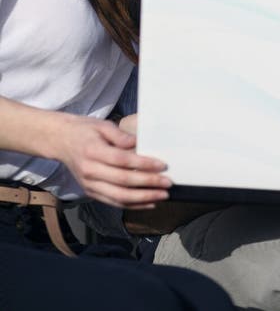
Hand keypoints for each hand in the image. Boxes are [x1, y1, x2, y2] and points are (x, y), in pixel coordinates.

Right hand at [56, 114, 170, 208]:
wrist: (60, 141)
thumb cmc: (84, 130)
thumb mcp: (102, 125)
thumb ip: (119, 135)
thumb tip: (136, 144)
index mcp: (93, 152)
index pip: (123, 161)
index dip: (143, 164)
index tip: (162, 165)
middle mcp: (90, 171)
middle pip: (123, 182)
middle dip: (148, 184)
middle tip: (167, 183)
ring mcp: (89, 185)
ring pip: (119, 197)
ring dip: (143, 199)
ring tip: (161, 196)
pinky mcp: (90, 192)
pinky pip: (113, 202)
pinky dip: (131, 205)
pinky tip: (148, 203)